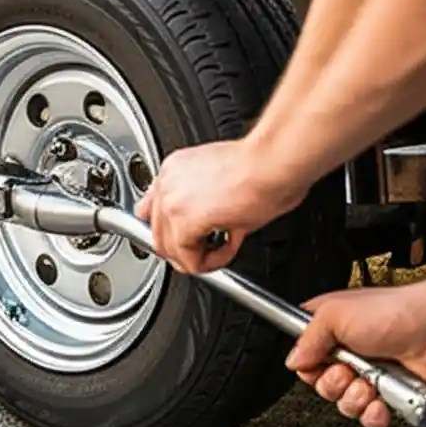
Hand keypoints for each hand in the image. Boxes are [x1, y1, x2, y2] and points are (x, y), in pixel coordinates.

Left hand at [134, 138, 305, 273]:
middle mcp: (167, 182)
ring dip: (198, 258)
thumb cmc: (262, 166)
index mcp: (174, 169)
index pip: (152, 211)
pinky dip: (212, 262)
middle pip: (158, 235)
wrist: (273, 163)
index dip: (174, 231)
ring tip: (224, 248)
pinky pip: (189, 261)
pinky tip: (230, 247)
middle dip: (184, 250)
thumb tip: (205, 227)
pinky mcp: (184, 222)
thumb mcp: (222, 182)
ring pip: (170, 250)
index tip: (194, 237)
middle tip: (209, 251)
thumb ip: (202, 203)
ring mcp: (171, 202)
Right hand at [285, 283, 425, 426]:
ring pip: (345, 405)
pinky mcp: (395, 397)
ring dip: (355, 400)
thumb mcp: (336, 312)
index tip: (315, 362)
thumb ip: (306, 337)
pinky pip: (371, 419)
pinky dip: (374, 415)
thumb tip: (294, 360)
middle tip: (348, 371)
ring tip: (370, 386)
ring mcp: (375, 376)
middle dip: (332, 384)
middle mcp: (354, 352)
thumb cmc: (400, 313)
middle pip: (322, 385)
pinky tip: (382, 402)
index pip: (305, 355)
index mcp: (336, 329)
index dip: (307, 364)